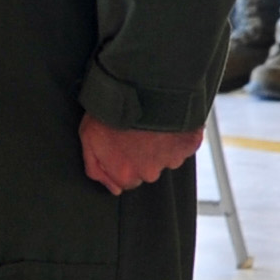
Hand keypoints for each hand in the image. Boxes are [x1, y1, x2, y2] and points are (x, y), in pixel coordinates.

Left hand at [80, 113, 202, 195]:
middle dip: (143, 155)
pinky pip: (184, 145)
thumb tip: (113, 189)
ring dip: (161, 144)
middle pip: (148, 170)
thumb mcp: (88, 138)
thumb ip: (96, 168)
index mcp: (125, 174)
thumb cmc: (112, 112)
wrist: (140, 89)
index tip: (122, 145)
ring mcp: (172, 158)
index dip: (123, 161)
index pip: (126, 181)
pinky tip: (166, 121)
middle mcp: (150, 172)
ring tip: (151, 123)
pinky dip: (178, 135)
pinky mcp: (190, 144)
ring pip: (166, 157)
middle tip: (136, 131)